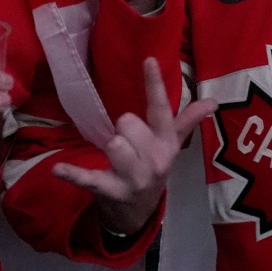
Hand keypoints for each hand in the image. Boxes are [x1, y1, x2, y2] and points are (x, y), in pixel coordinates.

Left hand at [52, 58, 216, 235]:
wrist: (139, 211)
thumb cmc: (153, 165)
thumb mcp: (171, 144)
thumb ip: (188, 120)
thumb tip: (213, 101)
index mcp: (167, 143)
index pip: (162, 109)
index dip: (154, 84)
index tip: (148, 60)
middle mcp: (155, 160)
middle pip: (128, 123)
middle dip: (123, 129)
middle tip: (128, 143)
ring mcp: (133, 178)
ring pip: (114, 144)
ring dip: (110, 147)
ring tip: (116, 158)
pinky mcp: (110, 191)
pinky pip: (88, 178)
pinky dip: (72, 174)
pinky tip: (58, 169)